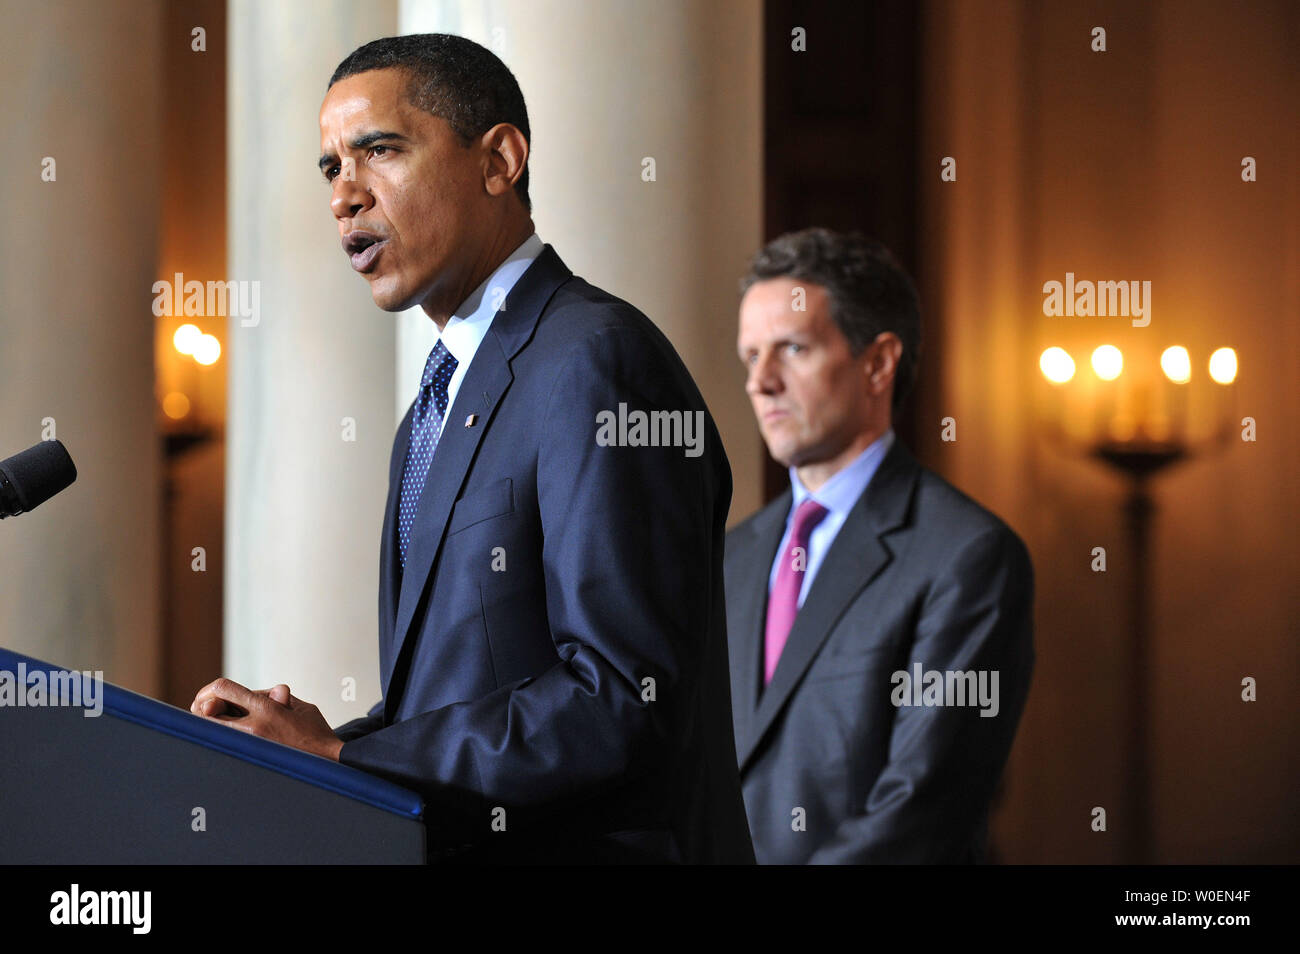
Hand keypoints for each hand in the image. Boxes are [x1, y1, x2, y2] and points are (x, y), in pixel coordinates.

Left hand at [190, 678, 343, 760]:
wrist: (327, 764)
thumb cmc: (316, 734)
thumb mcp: (301, 706)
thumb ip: (277, 697)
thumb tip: (262, 693)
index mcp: (266, 709)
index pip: (223, 689)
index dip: (210, 688)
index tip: (212, 694)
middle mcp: (252, 728)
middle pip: (206, 712)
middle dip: (204, 707)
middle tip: (211, 708)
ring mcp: (247, 747)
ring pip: (210, 731)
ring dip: (211, 724)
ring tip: (223, 722)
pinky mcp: (248, 760)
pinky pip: (222, 746)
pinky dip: (220, 738)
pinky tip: (231, 735)